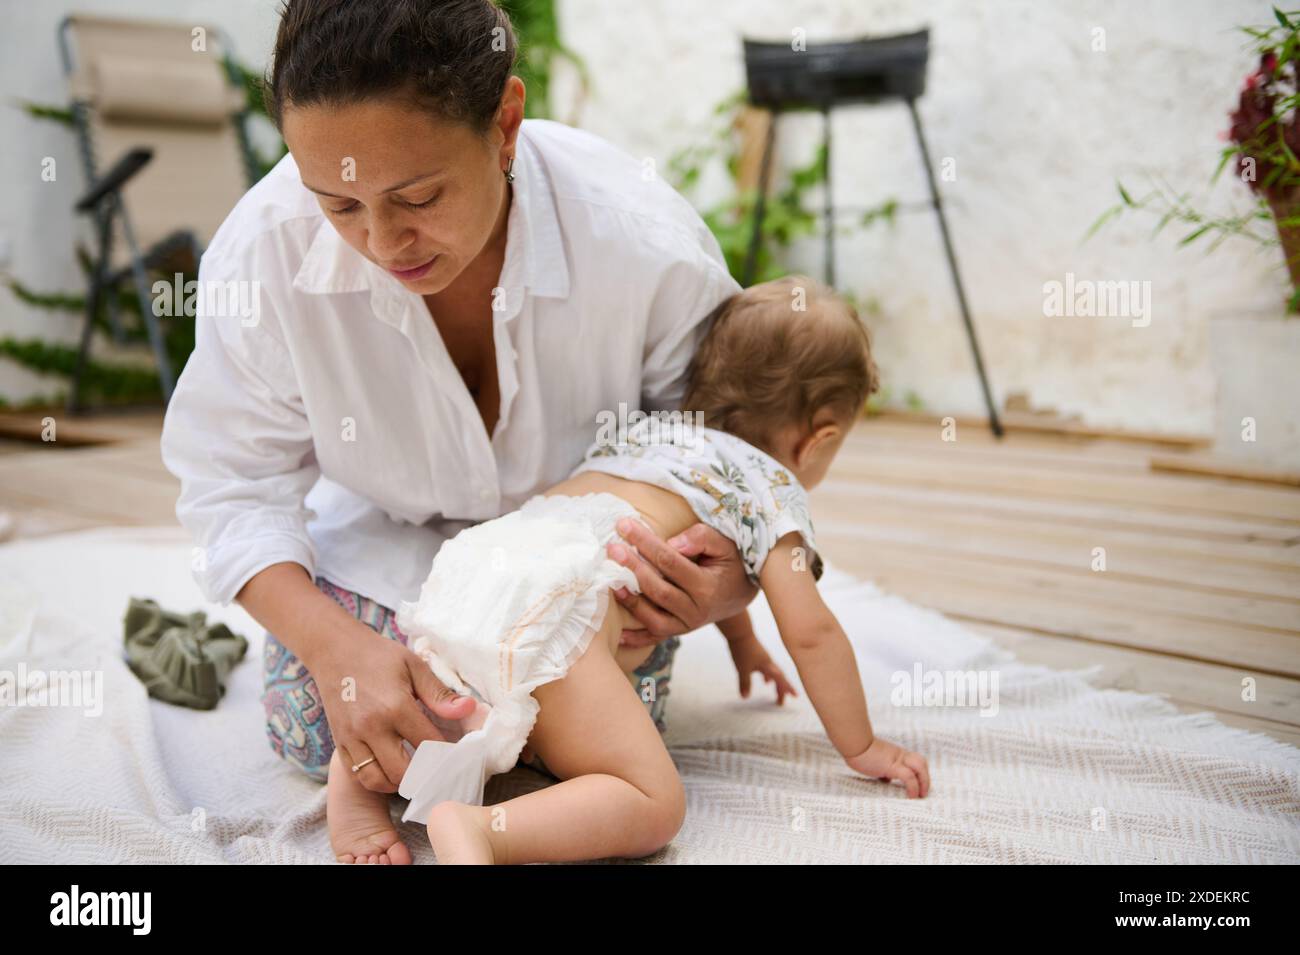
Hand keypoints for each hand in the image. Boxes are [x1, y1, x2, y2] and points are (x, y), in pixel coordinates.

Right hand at [312, 622, 477, 793]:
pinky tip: (389, 767)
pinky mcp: (339, 742)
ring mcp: (351, 737)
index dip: (445, 753)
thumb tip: (469, 709)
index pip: (428, 744)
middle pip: (402, 771)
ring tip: (412, 772)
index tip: (455, 755)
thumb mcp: (414, 666)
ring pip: (376, 780)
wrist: (334, 649)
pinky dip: (375, 778)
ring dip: (396, 782)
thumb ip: (439, 694)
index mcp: (395, 706)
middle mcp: (371, 726)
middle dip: (422, 775)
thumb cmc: (378, 656)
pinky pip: (358, 774)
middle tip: (434, 769)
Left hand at [607, 520, 757, 646]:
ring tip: (611, 582)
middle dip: (632, 568)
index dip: (645, 542)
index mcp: (708, 586)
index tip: (624, 524)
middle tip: (611, 548)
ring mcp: (688, 624)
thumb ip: (701, 538)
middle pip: (658, 589)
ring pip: (654, 618)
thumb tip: (671, 544)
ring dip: (630, 601)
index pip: (670, 561)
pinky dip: (636, 639)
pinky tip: (617, 633)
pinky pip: (656, 637)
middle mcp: (697, 610)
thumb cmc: (730, 562)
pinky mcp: (680, 631)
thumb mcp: (725, 544)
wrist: (742, 592)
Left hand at [728, 636, 797, 704]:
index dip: (788, 688)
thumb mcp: (743, 669)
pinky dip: (767, 676)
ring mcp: (763, 658)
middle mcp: (769, 662)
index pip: (780, 679)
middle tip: (780, 702)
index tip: (796, 696)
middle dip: (781, 690)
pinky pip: (766, 668)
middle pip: (779, 678)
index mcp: (768, 666)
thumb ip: (745, 683)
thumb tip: (745, 697)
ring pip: (773, 673)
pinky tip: (764, 680)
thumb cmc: (743, 649)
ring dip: (775, 683)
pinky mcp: (757, 655)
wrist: (739, 632)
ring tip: (775, 692)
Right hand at [845, 738, 930, 798]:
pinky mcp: (892, 766)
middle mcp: (899, 755)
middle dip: (925, 778)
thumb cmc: (858, 751)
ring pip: (920, 767)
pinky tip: (911, 796)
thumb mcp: (874, 760)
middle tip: (923, 793)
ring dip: (924, 783)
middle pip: (921, 762)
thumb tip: (885, 779)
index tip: (917, 786)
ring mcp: (896, 760)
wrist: (854, 743)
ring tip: (920, 796)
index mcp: (895, 753)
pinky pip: (909, 777)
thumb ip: (882, 768)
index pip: (914, 760)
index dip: (919, 773)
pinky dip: (913, 788)